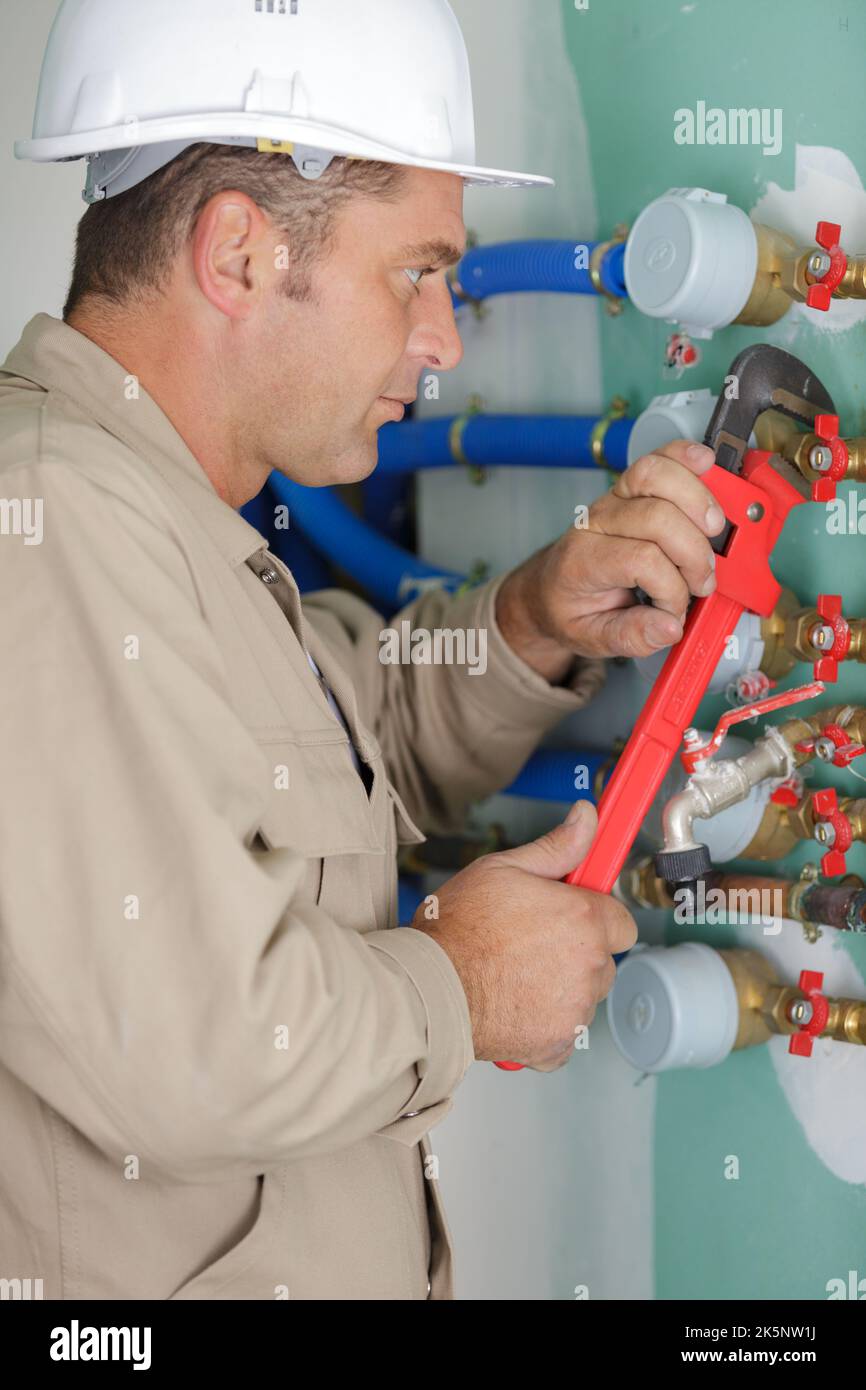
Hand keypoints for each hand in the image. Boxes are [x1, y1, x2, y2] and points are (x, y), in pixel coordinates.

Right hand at [411, 801, 636, 1070]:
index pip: (622, 922)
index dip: (595, 918)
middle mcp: (589, 967)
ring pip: (584, 998)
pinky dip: (545, 1025)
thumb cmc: (458, 928)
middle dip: (577, 954)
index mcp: (583, 919)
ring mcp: (575, 1010)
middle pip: (603, 962)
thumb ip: (556, 847)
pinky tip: (514, 1004)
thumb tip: (586, 818)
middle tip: (531, 944)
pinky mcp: (557, 1045)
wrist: (428, 987)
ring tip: (515, 974)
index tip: (572, 916)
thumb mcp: (502, 868)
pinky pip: (564, 1034)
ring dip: (561, 990)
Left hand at [495, 439, 726, 675]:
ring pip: (655, 475)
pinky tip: (705, 464)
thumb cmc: (570, 609)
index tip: (675, 612)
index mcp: (583, 562)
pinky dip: (684, 456)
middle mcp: (596, 523)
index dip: (672, 589)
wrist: (547, 589)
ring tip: (712, 534)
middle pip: (658, 517)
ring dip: (697, 502)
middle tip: (701, 582)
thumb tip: (670, 628)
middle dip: (693, 554)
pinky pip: (656, 458)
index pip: (642, 560)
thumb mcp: (591, 638)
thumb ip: (630, 636)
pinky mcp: (628, 488)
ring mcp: (612, 500)